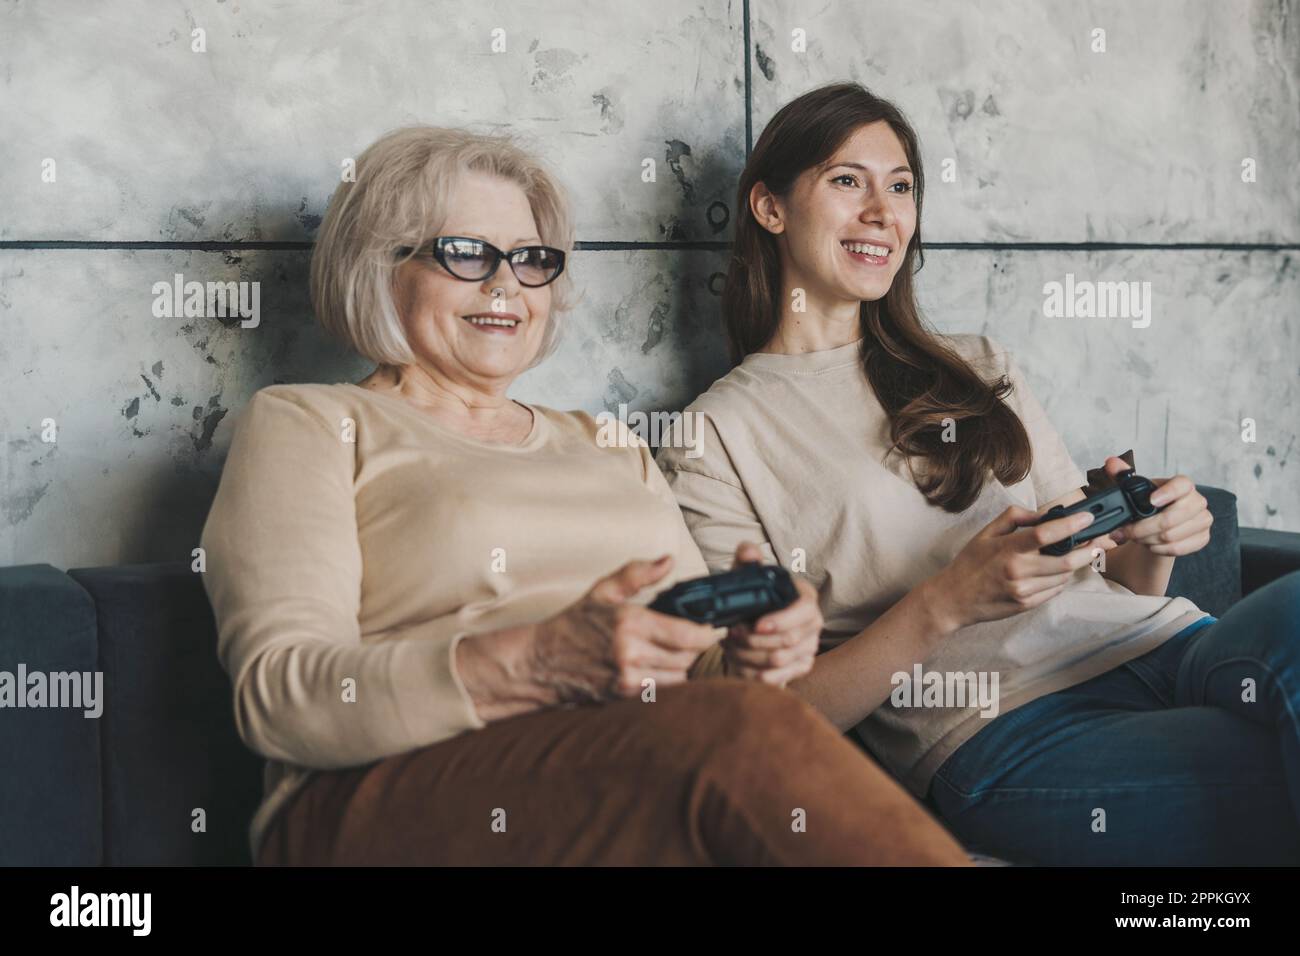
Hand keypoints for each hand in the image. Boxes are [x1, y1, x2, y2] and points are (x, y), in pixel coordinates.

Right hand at [530, 554, 720, 702]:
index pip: (686, 635)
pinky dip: (667, 678)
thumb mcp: (603, 591)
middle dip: (695, 647)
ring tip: (673, 651)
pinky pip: (663, 690)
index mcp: (629, 622)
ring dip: (683, 665)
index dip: (707, 633)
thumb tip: (668, 560)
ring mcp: (627, 678)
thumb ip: (637, 573)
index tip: (713, 627)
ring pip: (679, 677)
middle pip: (688, 657)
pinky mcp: (624, 696)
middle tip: (692, 636)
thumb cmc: (574, 624)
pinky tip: (658, 666)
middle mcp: (630, 653)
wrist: (541, 663)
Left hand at [717, 542, 821, 686]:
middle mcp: (814, 624)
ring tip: (731, 646)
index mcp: (805, 598)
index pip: (803, 611)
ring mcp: (809, 648)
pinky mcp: (801, 668)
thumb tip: (749, 554)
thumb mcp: (746, 576)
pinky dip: (754, 672)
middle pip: (789, 640)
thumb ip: (746, 559)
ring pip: (780, 660)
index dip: (781, 620)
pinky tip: (740, 662)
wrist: (750, 627)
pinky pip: (778, 678)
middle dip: (755, 640)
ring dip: (749, 655)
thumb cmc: (751, 597)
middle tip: (732, 634)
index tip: (756, 625)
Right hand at [925, 504, 1116, 631]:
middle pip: (1067, 561)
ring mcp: (1024, 591)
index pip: (1047, 534)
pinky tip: (1054, 571)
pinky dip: (1061, 578)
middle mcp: (1018, 571)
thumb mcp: (986, 533)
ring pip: (1064, 576)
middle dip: (1088, 550)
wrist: (954, 599)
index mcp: (1008, 549)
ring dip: (1074, 565)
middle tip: (1098, 541)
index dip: (1071, 525)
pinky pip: (1055, 590)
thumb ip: (1015, 517)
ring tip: (1073, 555)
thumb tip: (1043, 514)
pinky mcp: (1027, 604)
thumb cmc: (970, 563)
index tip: (1086, 518)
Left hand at [1102, 456, 1212, 555]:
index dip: (1168, 493)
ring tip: (1135, 537)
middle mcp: (1198, 502)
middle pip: (1171, 519)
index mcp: (1183, 485)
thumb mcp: (1136, 488)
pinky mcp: (1202, 538)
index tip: (1151, 501)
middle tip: (1126, 531)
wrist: (1164, 522)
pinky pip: (1177, 548)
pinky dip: (1158, 549)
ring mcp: (1203, 521)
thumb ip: (1122, 475)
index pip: (1182, 485)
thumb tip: (1111, 462)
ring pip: (1171, 536)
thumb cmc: (1151, 502)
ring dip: (1147, 540)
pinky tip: (1149, 544)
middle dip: (1143, 528)